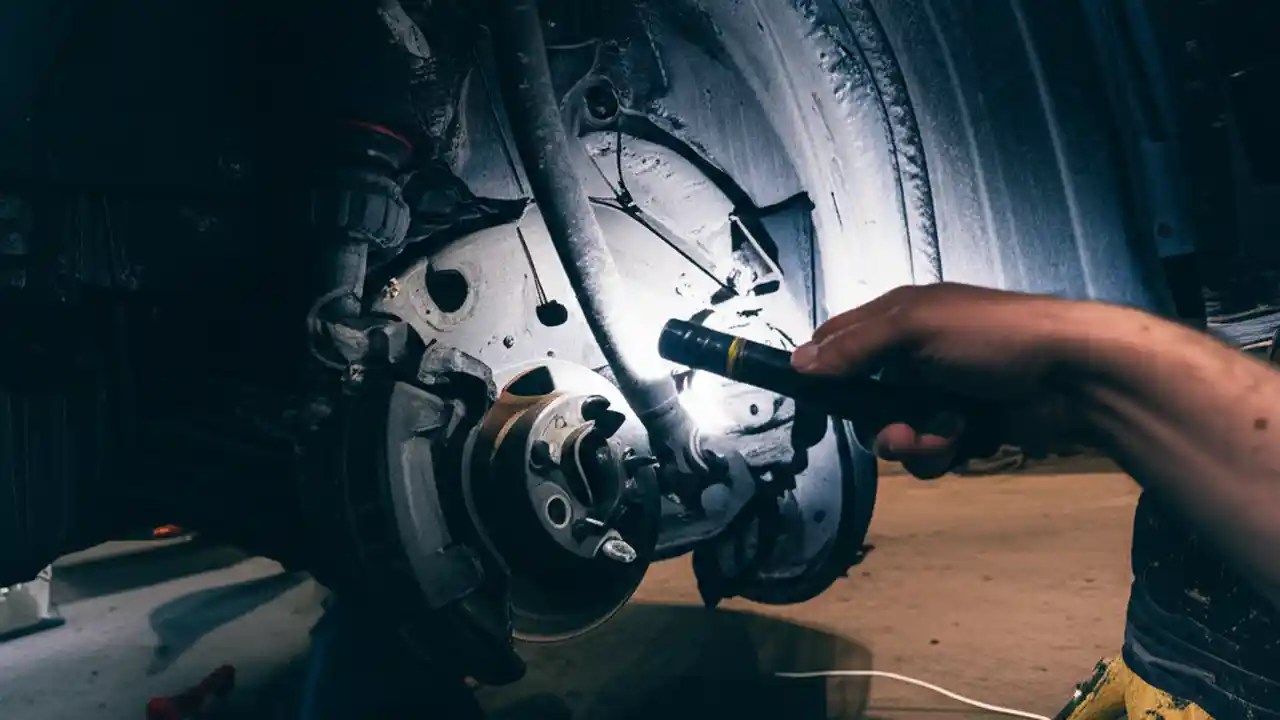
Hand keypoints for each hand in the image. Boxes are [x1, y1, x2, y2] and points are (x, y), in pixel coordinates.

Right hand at [790, 283, 1091, 477]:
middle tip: (902, 433)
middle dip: (879, 424)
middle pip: (862, 403)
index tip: (813, 406)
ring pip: (895, 434)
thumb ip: (855, 347)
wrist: (1074, 376)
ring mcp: (938, 394)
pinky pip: (930, 452)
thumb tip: (798, 365)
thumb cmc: (994, 338)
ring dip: (916, 443)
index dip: (820, 374)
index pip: (836, 344)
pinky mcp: (963, 427)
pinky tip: (969, 440)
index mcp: (896, 320)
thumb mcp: (916, 328)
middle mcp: (911, 356)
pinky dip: (944, 453)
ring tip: (950, 435)